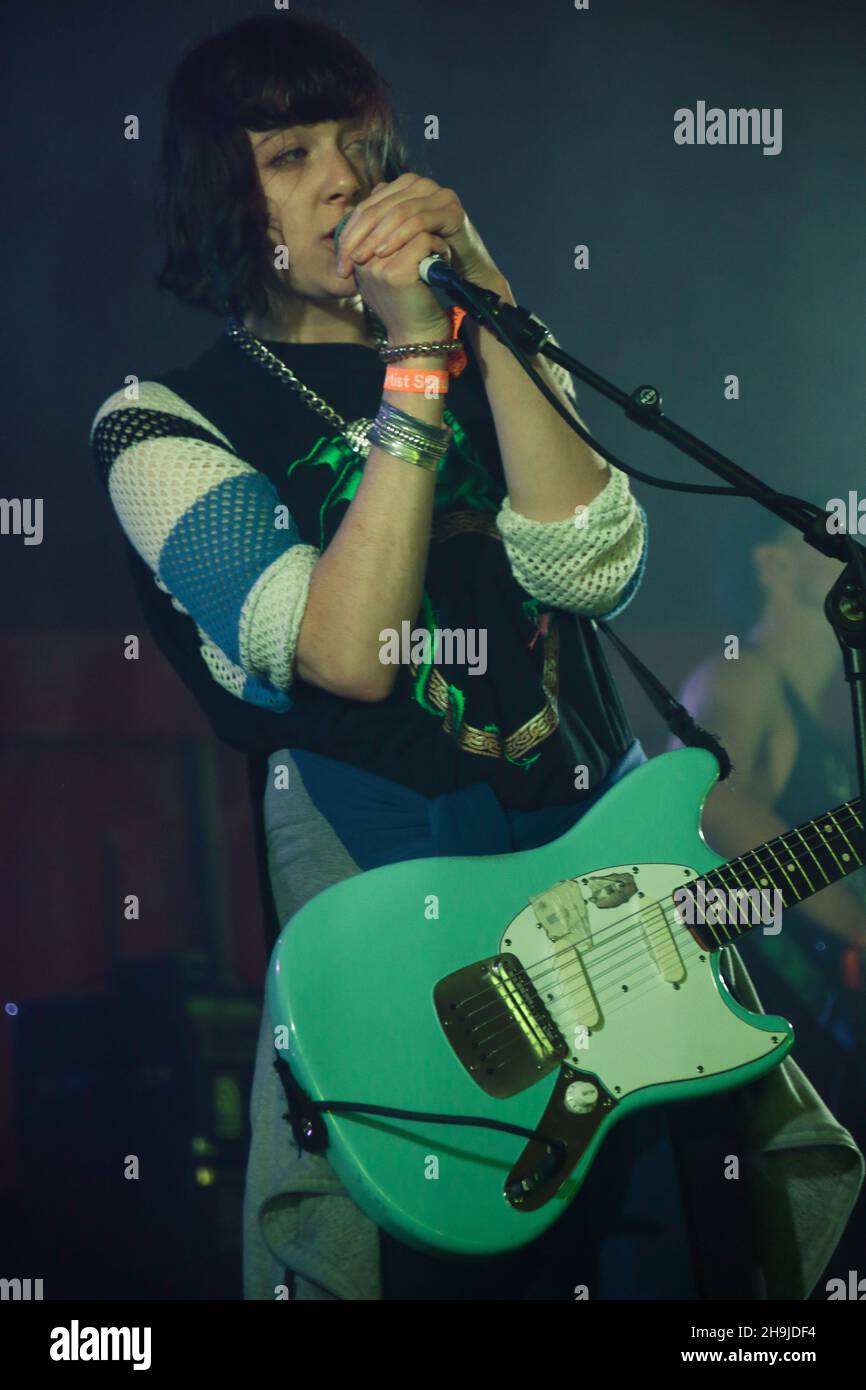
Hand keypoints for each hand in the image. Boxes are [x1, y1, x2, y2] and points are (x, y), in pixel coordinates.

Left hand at [337, 173, 507, 314]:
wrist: (461, 278)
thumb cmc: (424, 264)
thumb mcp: (392, 249)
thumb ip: (372, 234)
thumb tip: (338, 232)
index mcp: (401, 188)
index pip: (366, 208)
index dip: (349, 235)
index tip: (339, 265)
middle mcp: (419, 184)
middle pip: (378, 207)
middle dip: (358, 238)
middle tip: (346, 263)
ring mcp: (437, 193)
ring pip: (397, 212)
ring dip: (376, 237)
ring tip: (362, 259)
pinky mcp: (451, 208)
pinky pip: (419, 220)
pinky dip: (399, 237)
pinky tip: (385, 253)